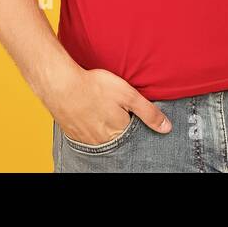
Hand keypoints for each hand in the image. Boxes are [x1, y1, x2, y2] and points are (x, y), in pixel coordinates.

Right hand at [46, 64, 171, 144]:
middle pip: (118, 137)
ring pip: (102, 137)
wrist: (60, 84)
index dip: (133, 120)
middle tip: (112, 107)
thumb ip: (149, 113)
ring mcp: (86, 140)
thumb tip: (167, 128)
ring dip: (104, 126)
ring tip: (101, 108)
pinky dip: (90, 126)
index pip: (134, 134)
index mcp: (118, 133)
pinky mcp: (72, 134)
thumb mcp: (129, 95)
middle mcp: (102, 141)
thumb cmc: (95, 87)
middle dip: (119, 124)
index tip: (129, 110)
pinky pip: (86, 135)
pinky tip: (89, 112)